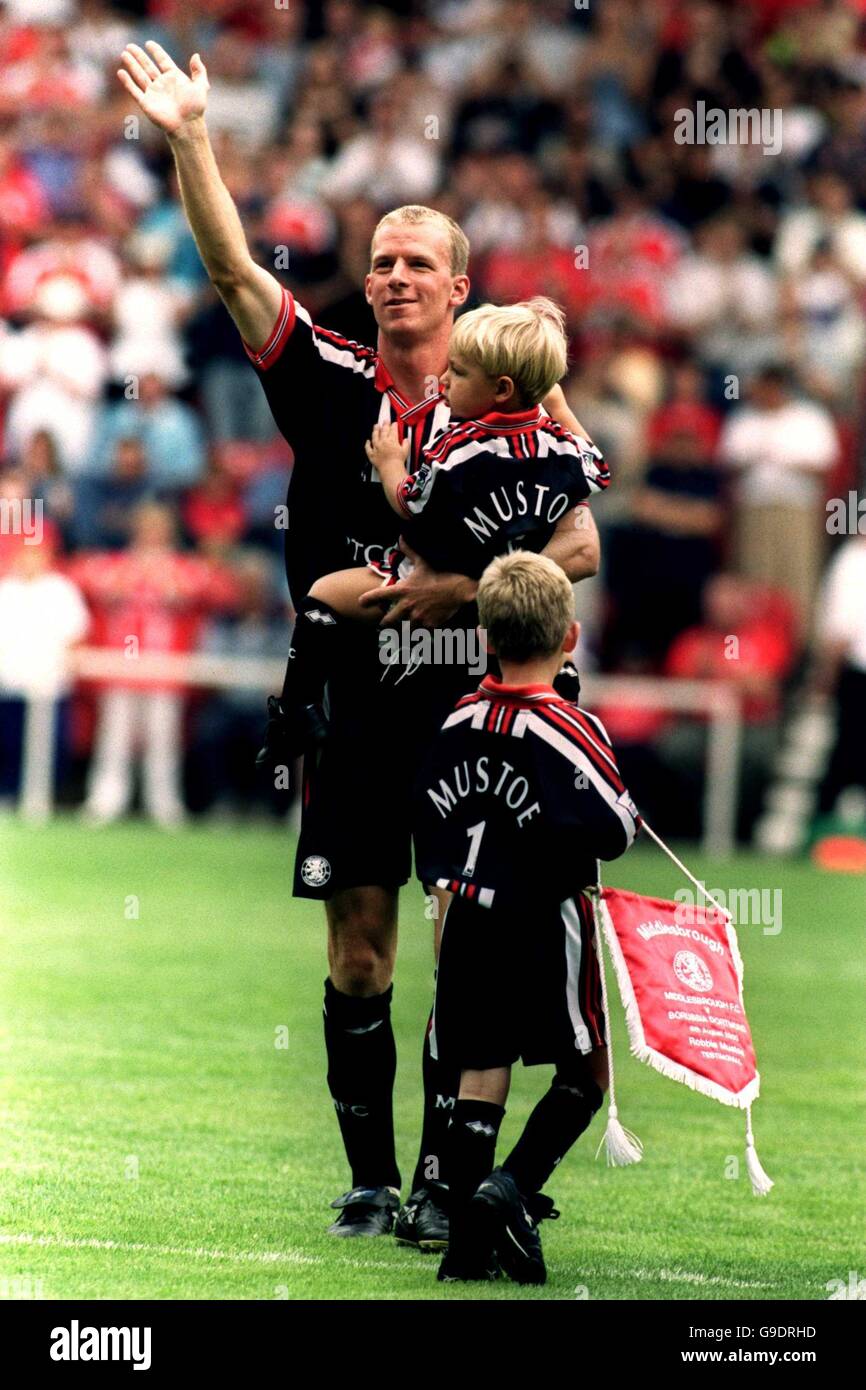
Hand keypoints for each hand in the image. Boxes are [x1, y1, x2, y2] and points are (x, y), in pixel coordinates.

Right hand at [117, 41, 208, 136]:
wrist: (187, 126)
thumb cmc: (195, 108)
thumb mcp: (201, 87)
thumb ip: (199, 71)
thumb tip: (196, 55)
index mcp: (174, 78)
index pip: (163, 61)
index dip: (156, 52)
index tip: (149, 43)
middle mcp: (162, 84)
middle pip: (148, 66)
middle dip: (139, 56)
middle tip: (130, 46)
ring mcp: (153, 93)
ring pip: (139, 76)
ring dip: (132, 65)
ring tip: (124, 54)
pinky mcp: (146, 103)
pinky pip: (134, 91)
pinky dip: (127, 82)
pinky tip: (121, 72)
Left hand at [358, 541, 476, 627]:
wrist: (459, 589)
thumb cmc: (440, 575)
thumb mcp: (423, 562)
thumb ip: (410, 552)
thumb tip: (401, 538)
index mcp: (403, 590)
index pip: (379, 595)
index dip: (368, 600)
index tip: (361, 603)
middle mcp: (407, 606)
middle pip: (388, 622)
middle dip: (385, 623)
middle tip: (385, 623)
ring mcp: (417, 617)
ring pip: (404, 630)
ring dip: (404, 629)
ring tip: (405, 628)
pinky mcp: (428, 625)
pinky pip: (420, 633)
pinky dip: (421, 631)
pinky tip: (423, 628)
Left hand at [364, 421, 408, 473]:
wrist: (391, 469)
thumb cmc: (398, 461)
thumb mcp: (405, 451)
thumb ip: (406, 444)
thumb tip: (406, 440)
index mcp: (392, 440)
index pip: (393, 430)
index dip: (394, 425)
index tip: (394, 423)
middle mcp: (383, 442)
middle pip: (383, 430)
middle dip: (385, 424)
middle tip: (385, 420)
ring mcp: (376, 447)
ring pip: (375, 436)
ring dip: (375, 430)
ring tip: (376, 426)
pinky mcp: (372, 454)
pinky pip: (368, 448)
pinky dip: (367, 444)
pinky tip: (367, 441)